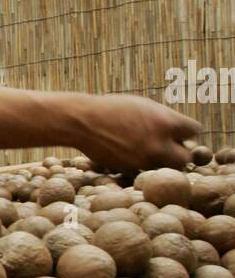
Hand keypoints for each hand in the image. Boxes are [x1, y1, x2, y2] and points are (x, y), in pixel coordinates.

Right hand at [69, 94, 202, 172]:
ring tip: (149, 152)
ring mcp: (144, 159)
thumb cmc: (113, 109)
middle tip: (170, 149)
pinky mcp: (130, 169)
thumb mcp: (143, 106)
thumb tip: (178, 132)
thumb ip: (163, 119)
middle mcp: (158, 142)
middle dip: (179, 154)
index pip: (193, 130)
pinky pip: (145, 171)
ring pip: (164, 169)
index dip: (186, 132)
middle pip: (185, 158)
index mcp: (165, 121)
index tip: (180, 133)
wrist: (84, 122)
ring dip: (161, 163)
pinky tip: (131, 154)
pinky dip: (142, 166)